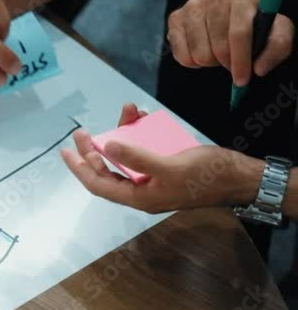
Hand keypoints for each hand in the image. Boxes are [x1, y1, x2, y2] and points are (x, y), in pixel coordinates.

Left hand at [61, 103, 262, 212]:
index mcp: (140, 196)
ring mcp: (156, 178)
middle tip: (83, 132)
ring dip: (122, 135)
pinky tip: (142, 118)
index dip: (80, 169)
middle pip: (109, 170)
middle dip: (94, 150)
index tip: (66, 151)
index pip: (99, 184)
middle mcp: (144, 189)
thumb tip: (106, 147)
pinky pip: (146, 150)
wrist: (242, 177)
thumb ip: (137, 157)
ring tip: (126, 113)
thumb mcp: (169, 165)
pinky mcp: (167, 166)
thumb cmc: (207, 175)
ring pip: (128, 157)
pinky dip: (142, 135)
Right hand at [167, 0, 293, 85]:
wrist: (231, 14)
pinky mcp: (175, 18)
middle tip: (231, 62)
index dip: (241, 60)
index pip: (239, 33)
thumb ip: (277, 47)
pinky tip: (202, 51)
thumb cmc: (256, 24)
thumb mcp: (277, 32)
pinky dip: (192, 61)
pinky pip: (181, 54)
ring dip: (210, 61)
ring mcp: (192, 5)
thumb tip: (258, 68)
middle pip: (218, 46)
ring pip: (199, 53)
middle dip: (226, 62)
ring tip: (218, 53)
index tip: (242, 79)